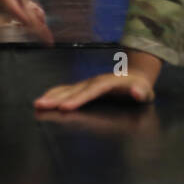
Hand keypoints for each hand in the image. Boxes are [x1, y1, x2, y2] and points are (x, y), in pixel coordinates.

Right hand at [35, 49, 162, 110]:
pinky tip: (45, 98)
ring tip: (37, 103)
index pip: (92, 91)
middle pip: (74, 89)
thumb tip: (138, 92)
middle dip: (57, 98)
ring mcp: (88, 83)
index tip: (65, 107)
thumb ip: (141, 92)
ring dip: (52, 96)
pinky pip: (67, 89)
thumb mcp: (146, 92)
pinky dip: (55, 93)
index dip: (78, 99)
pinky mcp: (84, 87)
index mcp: (108, 83)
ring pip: (68, 89)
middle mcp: (95, 81)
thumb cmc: (141, 88)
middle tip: (41, 105)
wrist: (136, 75)